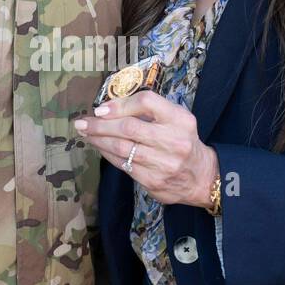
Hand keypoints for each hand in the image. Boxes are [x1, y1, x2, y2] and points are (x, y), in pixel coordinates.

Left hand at [74, 90, 217, 208]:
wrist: (202, 177)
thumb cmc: (183, 141)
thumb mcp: (176, 119)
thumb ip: (150, 110)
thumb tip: (109, 108)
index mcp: (180, 120)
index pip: (147, 102)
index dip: (120, 104)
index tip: (101, 109)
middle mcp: (174, 141)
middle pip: (129, 127)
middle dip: (100, 125)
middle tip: (82, 123)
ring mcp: (164, 163)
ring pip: (122, 148)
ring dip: (99, 140)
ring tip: (86, 134)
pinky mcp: (153, 181)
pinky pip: (123, 165)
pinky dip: (107, 155)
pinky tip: (100, 148)